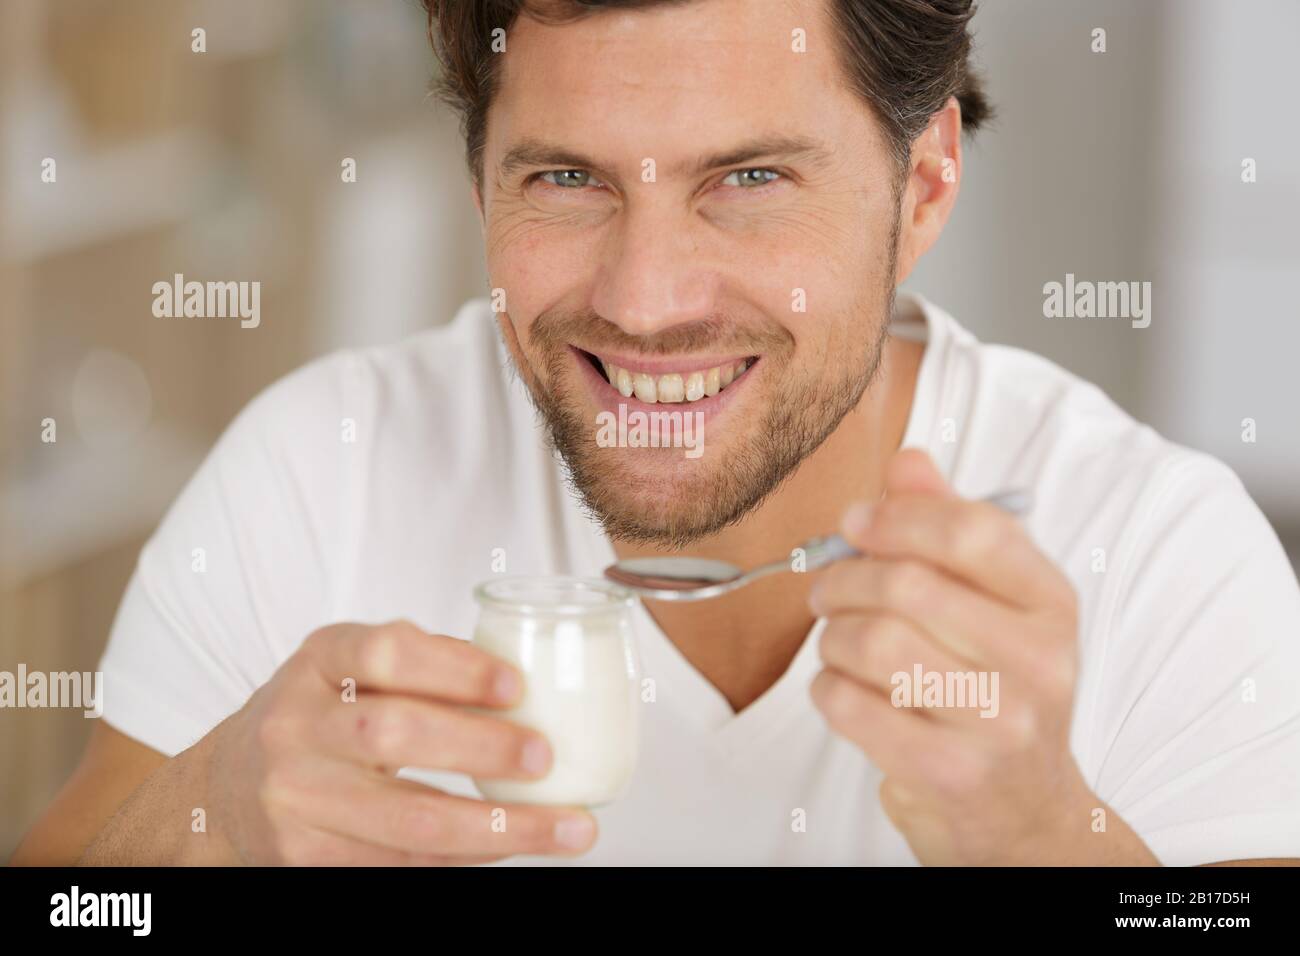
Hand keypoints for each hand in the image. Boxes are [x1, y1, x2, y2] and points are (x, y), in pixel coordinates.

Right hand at [203, 620, 597, 863]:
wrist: (227, 787)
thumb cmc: (317, 714)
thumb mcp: (350, 666)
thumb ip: (422, 660)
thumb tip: (518, 677)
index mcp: (318, 661)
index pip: (384, 653)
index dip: (454, 669)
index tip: (516, 686)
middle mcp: (297, 725)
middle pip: (393, 734)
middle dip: (482, 748)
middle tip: (546, 756)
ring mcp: (297, 795)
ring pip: (408, 820)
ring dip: (500, 827)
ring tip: (567, 825)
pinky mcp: (306, 855)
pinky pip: (401, 862)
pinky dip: (468, 856)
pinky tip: (514, 844)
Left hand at [808, 449, 1152, 863]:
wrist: (1023, 813)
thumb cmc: (996, 691)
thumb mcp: (994, 605)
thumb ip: (950, 528)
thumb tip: (907, 462)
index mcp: (1051, 604)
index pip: (972, 530)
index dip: (896, 516)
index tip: (855, 521)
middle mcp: (1039, 662)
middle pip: (907, 585)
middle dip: (844, 579)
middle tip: (826, 589)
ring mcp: (999, 724)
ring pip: (872, 643)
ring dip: (832, 636)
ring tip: (839, 642)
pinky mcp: (949, 773)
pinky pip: (850, 704)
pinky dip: (827, 688)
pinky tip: (842, 688)